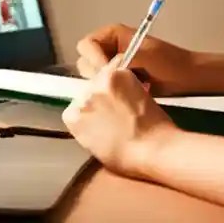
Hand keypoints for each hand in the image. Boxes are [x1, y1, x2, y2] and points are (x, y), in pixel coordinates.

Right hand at [62, 58, 176, 179]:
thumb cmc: (126, 157)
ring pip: (102, 76)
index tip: (103, 116)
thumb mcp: (95, 147)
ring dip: (112, 84)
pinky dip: (126, 74)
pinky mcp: (117, 74)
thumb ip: (88, 128)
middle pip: (88, 89)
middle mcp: (81, 98)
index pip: (76, 106)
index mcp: (71, 118)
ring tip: (128, 98)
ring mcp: (98, 84)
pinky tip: (135, 87)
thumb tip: (94, 118)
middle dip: (101, 96)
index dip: (92, 110)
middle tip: (117, 107)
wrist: (152, 148)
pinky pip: (117, 65)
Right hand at [75, 23, 198, 94]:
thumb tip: (103, 69)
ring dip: (106, 84)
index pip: (86, 45)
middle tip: (118, 81)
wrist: (186, 78)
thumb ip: (122, 59)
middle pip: (86, 62)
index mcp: (112, 35)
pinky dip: (111, 93)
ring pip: (93, 78)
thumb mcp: (145, 55)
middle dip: (99, 73)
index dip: (94, 58)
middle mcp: (108, 49)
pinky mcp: (116, 83)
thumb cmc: (169, 62)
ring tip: (125, 87)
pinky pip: (103, 89)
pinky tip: (125, 96)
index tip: (107, 70)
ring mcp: (111, 67)